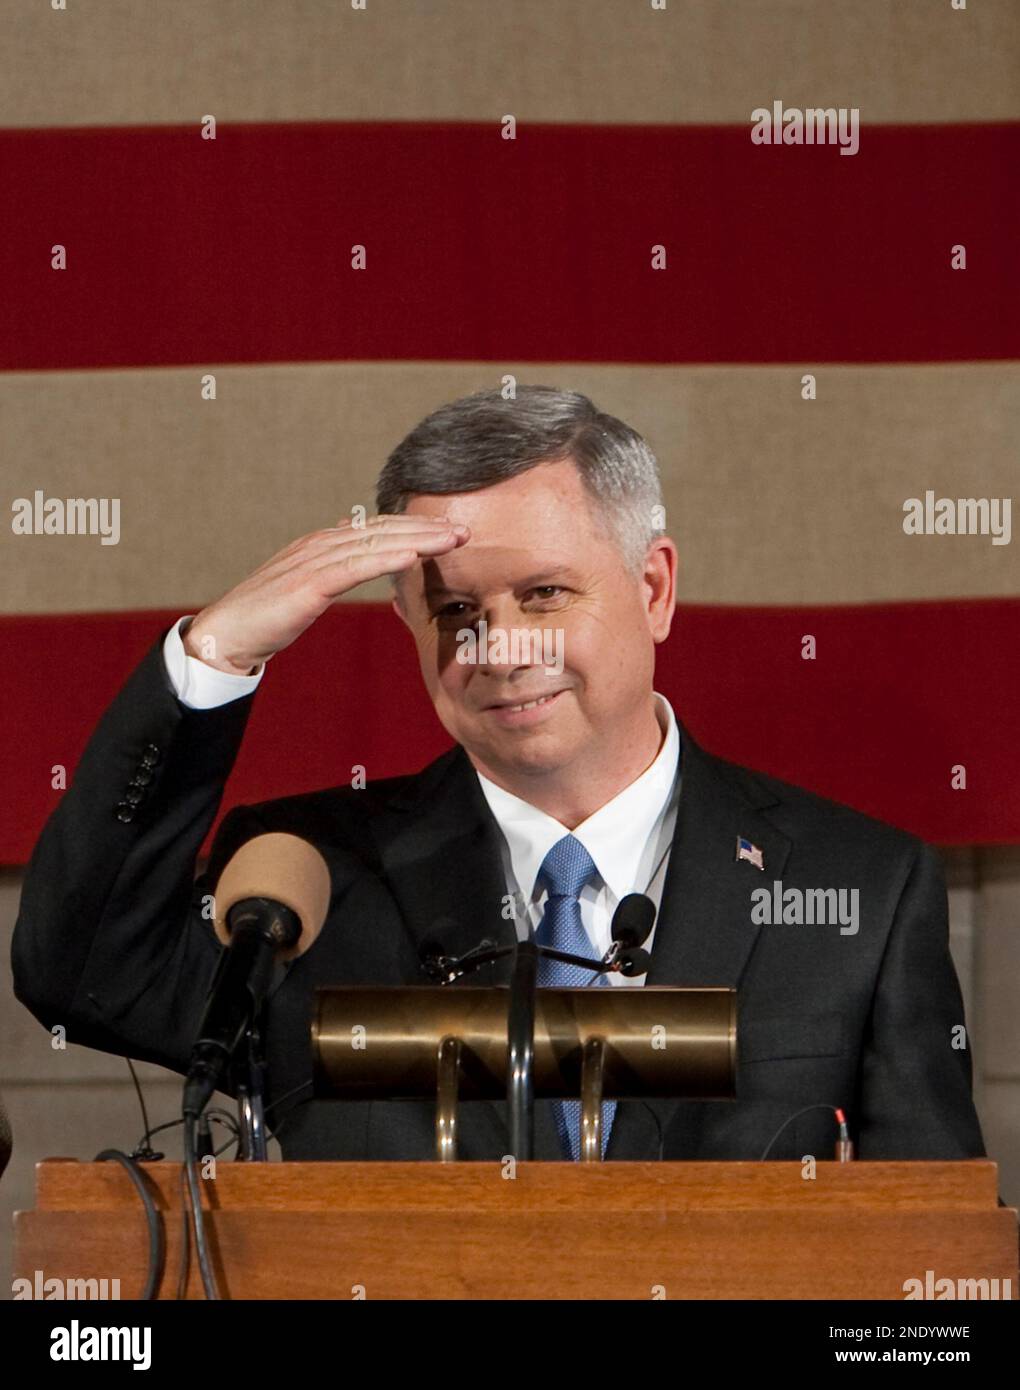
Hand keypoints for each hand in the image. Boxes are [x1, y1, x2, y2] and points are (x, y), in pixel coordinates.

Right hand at [182, 514, 468, 674]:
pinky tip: (412, 556)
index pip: (378, 529)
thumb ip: (335, 568)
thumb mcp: (307, 587)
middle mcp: (319, 544)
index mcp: (322, 545)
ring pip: (374, 543)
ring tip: (451, 538)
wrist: (226, 635)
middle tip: (465, 528)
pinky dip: (384, 559)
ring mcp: (312, 562)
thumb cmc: (267, 617)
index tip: (451, 531)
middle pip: (382, 529)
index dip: (415, 527)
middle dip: (425, 528)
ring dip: (416, 538)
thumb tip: (359, 551)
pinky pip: (352, 568)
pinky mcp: (306, 585)